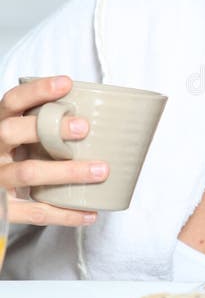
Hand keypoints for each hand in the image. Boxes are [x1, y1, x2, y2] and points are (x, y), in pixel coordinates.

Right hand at [0, 75, 108, 225]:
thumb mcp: (18, 141)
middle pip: (11, 131)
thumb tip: (96, 118)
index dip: (37, 91)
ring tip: (100, 170)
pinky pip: (34, 212)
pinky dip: (64, 214)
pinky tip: (89, 213)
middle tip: (84, 127)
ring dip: (67, 171)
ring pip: (28, 172)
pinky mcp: (2, 209)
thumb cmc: (13, 161)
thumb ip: (41, 130)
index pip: (12, 101)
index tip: (66, 83)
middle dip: (47, 128)